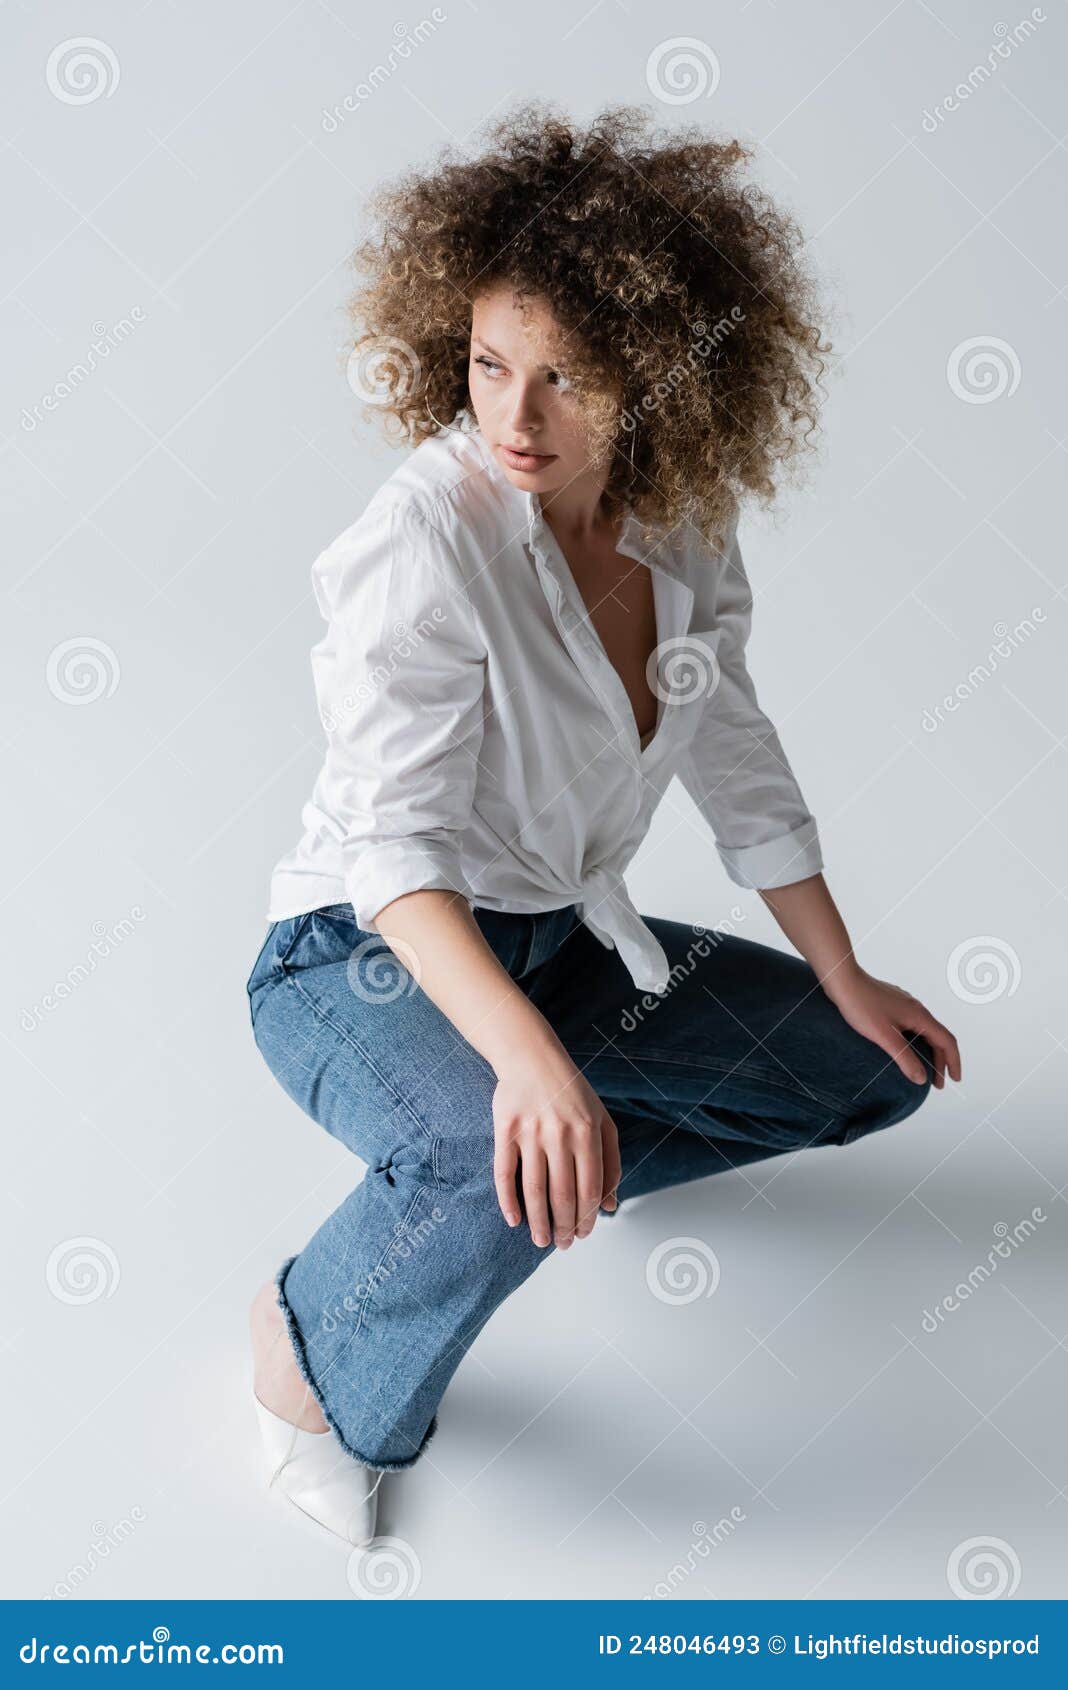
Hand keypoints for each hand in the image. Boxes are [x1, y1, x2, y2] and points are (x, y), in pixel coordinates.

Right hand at [492, 1039, 621, 1248]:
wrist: (532, 1058)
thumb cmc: (572, 1092)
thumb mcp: (603, 1121)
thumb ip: (611, 1162)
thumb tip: (610, 1205)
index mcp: (588, 1134)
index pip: (589, 1189)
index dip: (586, 1218)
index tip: (582, 1235)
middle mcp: (560, 1135)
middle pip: (562, 1194)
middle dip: (564, 1227)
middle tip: (562, 1245)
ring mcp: (531, 1133)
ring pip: (534, 1189)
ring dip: (538, 1221)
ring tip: (541, 1240)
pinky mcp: (505, 1131)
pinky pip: (504, 1173)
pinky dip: (508, 1200)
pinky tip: (514, 1220)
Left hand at [822, 964, 960, 1088]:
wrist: (843, 980)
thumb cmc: (861, 1006)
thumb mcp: (884, 1037)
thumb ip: (904, 1058)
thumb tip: (921, 1079)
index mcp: (920, 1016)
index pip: (947, 1041)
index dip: (953, 1062)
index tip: (955, 1080)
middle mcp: (916, 1009)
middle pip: (938, 1037)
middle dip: (941, 1061)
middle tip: (936, 1083)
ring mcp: (905, 1005)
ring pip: (924, 1031)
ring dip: (928, 1051)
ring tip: (922, 1069)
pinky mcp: (893, 1004)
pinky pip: (912, 1026)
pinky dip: (915, 1042)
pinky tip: (904, 1049)